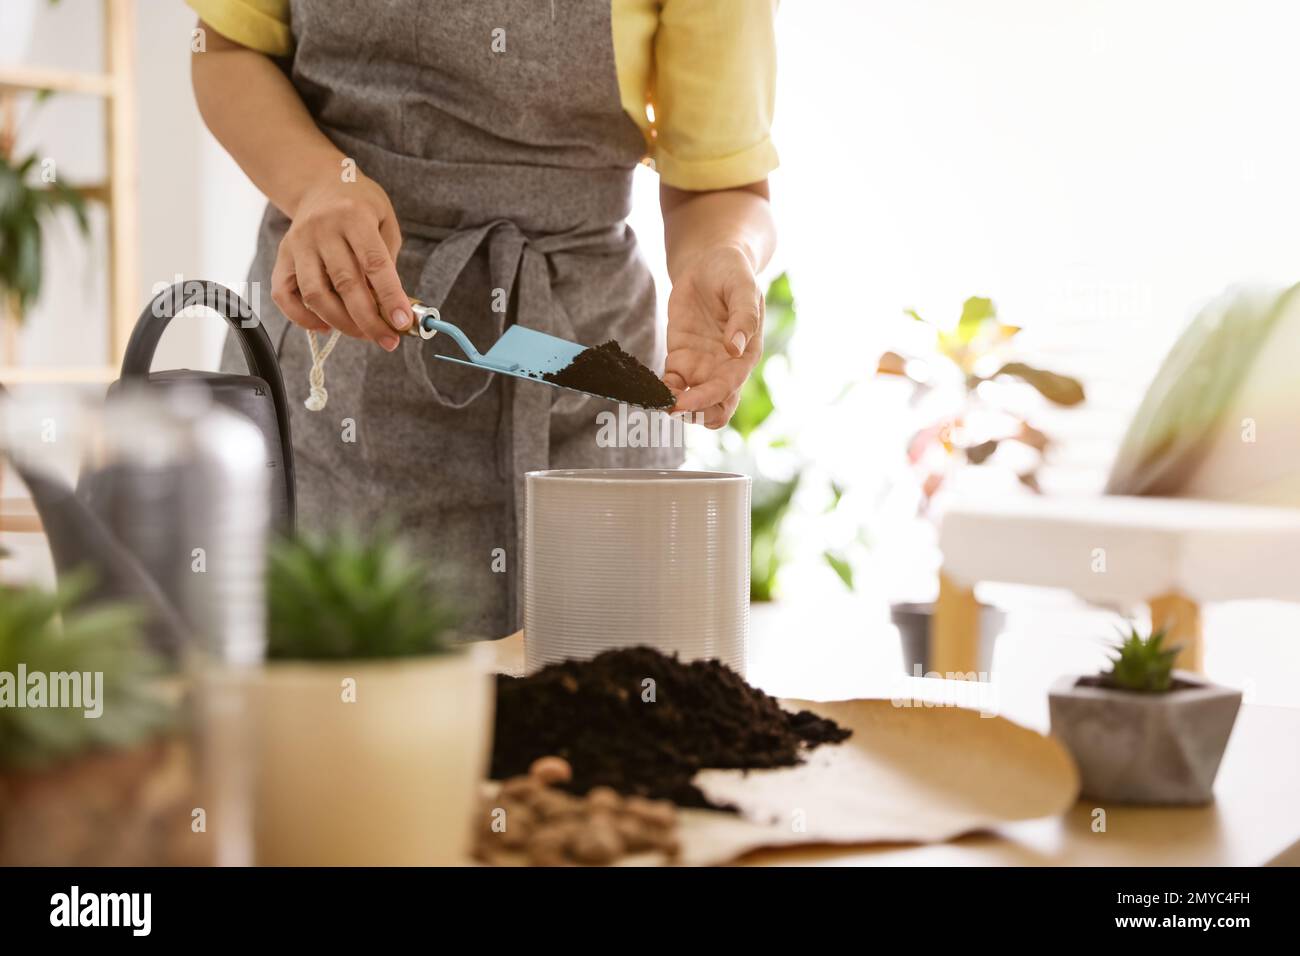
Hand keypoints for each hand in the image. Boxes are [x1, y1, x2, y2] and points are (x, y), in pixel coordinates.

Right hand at [271, 172, 410, 350]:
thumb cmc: (360, 206)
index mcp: (353, 216)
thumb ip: (388, 260)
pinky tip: (326, 326)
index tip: (402, 322)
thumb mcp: (384, 221)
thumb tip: (390, 307)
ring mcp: (298, 244)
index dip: (390, 296)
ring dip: (341, 323)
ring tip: (363, 334)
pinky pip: (284, 296)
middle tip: (388, 340)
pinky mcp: (282, 257)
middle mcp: (322, 229)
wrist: (320, 183)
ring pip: (315, 295)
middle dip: (369, 320)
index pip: (374, 263)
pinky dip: (303, 319)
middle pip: (345, 284)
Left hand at [663, 243, 762, 427]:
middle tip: (671, 409)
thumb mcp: (744, 288)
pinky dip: (660, 391)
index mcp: (745, 355)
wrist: (710, 263)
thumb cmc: (733, 273)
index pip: (728, 389)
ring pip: (691, 402)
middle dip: (695, 415)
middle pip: (715, 409)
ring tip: (654, 400)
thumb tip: (736, 347)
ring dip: (675, 406)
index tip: (683, 403)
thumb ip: (744, 317)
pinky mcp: (680, 357)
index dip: (706, 400)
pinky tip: (646, 389)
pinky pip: (671, 384)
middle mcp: (725, 367)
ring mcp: (701, 365)